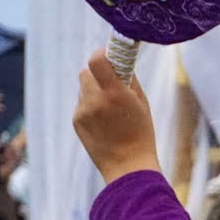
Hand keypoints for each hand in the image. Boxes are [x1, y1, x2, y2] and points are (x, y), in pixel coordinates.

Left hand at [73, 49, 160, 183]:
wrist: (128, 165)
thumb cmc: (141, 133)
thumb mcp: (142, 103)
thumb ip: (129, 80)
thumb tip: (120, 63)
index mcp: (114, 93)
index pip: (96, 60)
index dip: (101, 54)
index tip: (107, 55)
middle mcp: (95, 100)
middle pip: (86, 72)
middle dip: (97, 72)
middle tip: (110, 81)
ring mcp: (82, 111)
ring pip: (83, 88)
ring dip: (93, 89)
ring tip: (110, 107)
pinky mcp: (76, 121)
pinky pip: (82, 103)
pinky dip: (90, 105)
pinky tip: (104, 121)